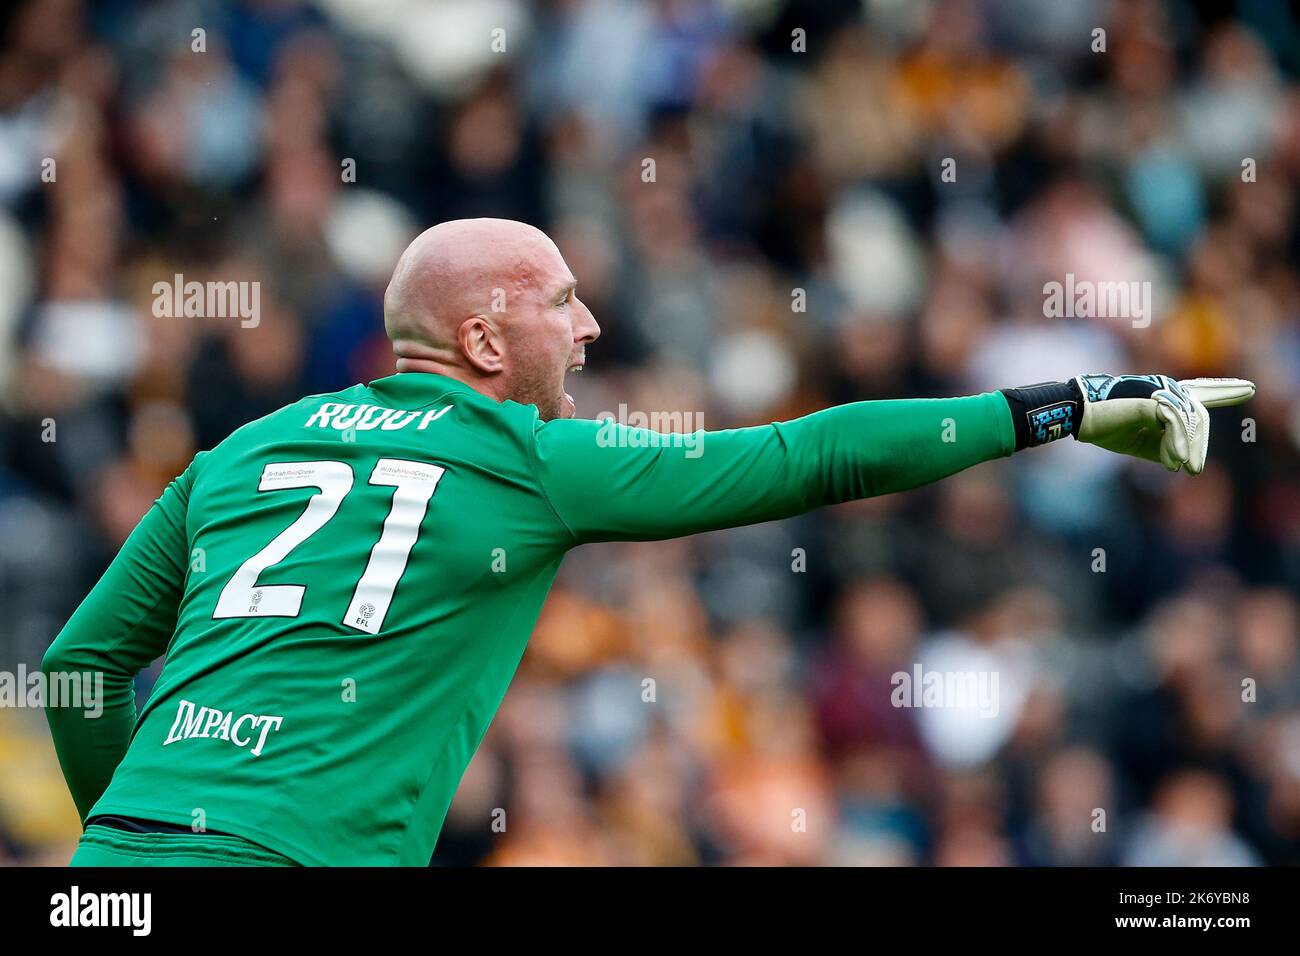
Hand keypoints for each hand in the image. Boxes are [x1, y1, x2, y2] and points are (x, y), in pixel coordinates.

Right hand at [1075, 374, 1255, 473]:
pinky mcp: (1154, 401)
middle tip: (1194, 470)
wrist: (1081, 417)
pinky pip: (1176, 425)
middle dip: (1201, 445)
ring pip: (1191, 422)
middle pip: (1199, 417)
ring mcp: (1162, 393)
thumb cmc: (1106, 427)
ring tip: (1186, 470)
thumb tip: (1185, 461)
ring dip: (1190, 450)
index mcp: (1166, 397)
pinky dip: (1178, 445)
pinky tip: (1178, 462)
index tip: (1249, 388)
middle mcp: (1168, 390)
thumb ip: (1166, 447)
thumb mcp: (1142, 443)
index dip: (1226, 390)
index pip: (1201, 391)